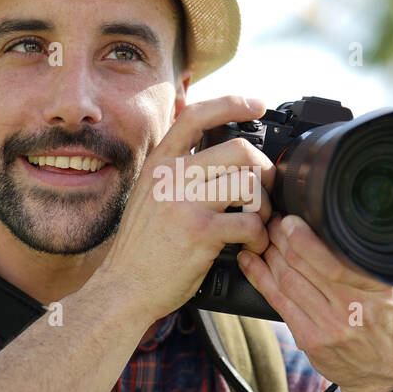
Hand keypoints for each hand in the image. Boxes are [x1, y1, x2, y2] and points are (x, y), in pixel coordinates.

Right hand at [94, 95, 277, 322]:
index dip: (231, 103)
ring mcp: (185, 203)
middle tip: (268, 191)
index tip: (256, 106)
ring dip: (266, 206)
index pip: (196, 115)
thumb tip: (213, 151)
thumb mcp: (149, 196)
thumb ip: (176, 172)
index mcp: (160, 164)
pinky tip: (250, 247)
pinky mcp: (200, 232)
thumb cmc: (143, 248)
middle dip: (265, 170)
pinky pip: (250, 222)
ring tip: (260, 223)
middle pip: (239, 149)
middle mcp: (171, 177)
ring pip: (250, 184)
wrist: (124, 287)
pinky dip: (259, 237)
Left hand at [236, 214, 392, 391]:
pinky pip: (279, 303)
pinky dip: (260, 279)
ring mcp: (330, 327)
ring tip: (263, 239)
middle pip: (304, 266)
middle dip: (281, 239)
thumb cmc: (392, 327)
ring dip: (270, 255)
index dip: (303, 237)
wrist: (387, 375)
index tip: (290, 220)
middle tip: (272, 223)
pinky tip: (251, 262)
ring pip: (288, 281)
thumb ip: (377, 262)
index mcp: (378, 290)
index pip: (332, 259)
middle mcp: (353, 308)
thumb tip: (352, 226)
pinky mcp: (311, 340)